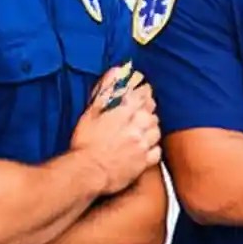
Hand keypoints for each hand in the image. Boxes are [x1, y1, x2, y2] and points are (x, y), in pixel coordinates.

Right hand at [73, 68, 160, 193]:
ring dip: (151, 129)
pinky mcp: (143, 162)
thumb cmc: (85, 143)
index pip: (144, 96)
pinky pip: (157, 151)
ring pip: (156, 131)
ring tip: (141, 131)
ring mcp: (142, 145)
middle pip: (152, 113)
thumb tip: (116, 71)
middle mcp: (137, 127)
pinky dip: (153, 148)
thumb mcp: (91, 113)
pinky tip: (144, 148)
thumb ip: (106, 91)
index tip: (142, 94)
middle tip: (139, 114)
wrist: (87, 172)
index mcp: (124, 112)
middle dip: (148, 111)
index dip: (144, 93)